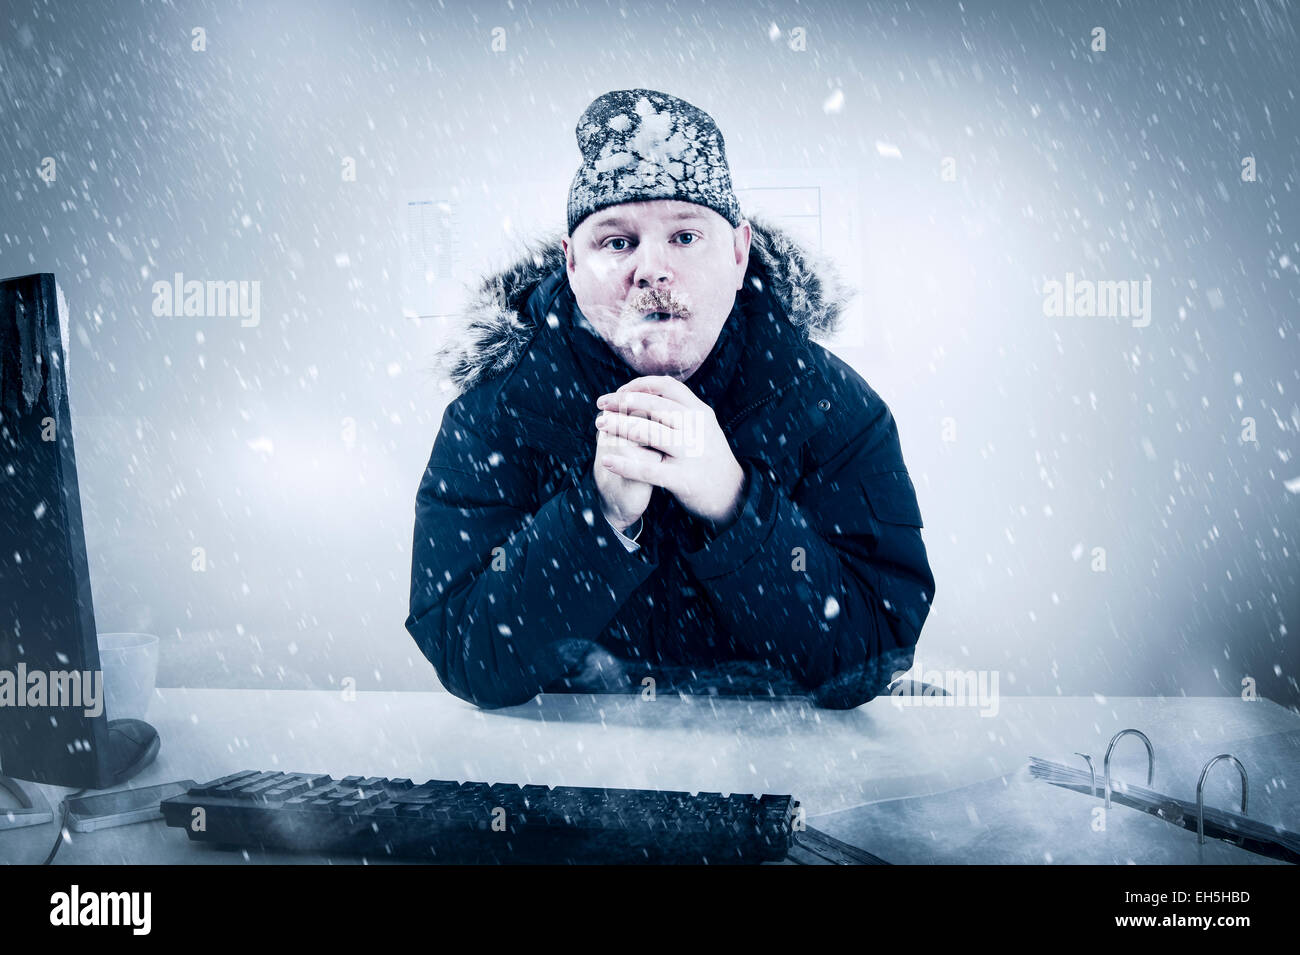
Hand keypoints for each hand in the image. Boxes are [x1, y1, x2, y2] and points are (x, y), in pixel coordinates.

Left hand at [595, 376, 745, 528]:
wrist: (732, 493)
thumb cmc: (709, 456)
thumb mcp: (703, 425)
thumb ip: (681, 408)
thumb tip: (647, 389)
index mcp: (700, 411)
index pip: (666, 386)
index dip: (639, 385)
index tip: (619, 392)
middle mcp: (697, 428)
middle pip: (654, 406)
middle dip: (623, 403)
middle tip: (601, 405)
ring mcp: (691, 453)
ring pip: (649, 433)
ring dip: (620, 426)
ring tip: (600, 424)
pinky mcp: (683, 479)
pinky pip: (648, 469)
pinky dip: (624, 464)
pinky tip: (606, 460)